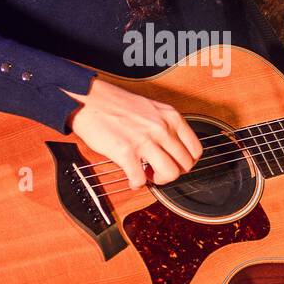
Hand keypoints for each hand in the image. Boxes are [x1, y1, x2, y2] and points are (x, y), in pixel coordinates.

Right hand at [61, 77, 202, 189]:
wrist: (89, 99)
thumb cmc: (115, 103)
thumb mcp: (150, 107)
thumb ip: (164, 125)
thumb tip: (171, 149)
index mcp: (170, 116)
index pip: (195, 149)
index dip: (186, 162)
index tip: (176, 164)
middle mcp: (161, 128)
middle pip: (184, 165)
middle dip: (173, 173)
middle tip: (159, 172)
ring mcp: (145, 141)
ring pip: (170, 174)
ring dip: (159, 181)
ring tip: (148, 176)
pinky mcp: (126, 152)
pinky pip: (140, 180)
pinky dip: (136, 184)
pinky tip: (131, 178)